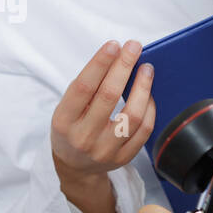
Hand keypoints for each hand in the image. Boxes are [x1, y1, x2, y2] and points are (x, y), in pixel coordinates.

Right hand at [50, 40, 155, 212]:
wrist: (75, 167)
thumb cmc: (72, 128)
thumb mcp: (66, 109)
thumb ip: (87, 87)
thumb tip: (116, 58)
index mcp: (64, 121)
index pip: (83, 87)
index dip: (100, 64)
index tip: (113, 45)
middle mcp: (84, 137)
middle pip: (109, 97)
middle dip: (124, 67)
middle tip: (134, 47)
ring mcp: (105, 150)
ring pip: (131, 115)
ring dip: (142, 87)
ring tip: (147, 68)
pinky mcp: (123, 158)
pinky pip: (143, 131)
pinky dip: (149, 108)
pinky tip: (148, 94)